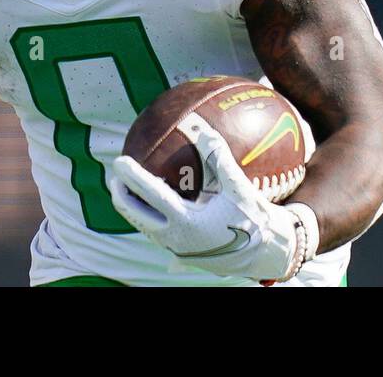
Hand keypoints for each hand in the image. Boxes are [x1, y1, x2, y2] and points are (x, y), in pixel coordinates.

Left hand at [110, 113, 313, 282]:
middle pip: (136, 215)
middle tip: (116, 175)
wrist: (266, 255)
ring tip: (126, 188)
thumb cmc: (254, 220)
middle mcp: (176, 239)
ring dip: (132, 207)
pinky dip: (148, 216)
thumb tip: (203, 128)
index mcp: (187, 222)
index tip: (119, 160)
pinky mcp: (182, 255)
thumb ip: (220, 158)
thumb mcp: (240, 188)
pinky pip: (157, 233)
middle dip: (120, 194)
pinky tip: (152, 207)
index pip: (150, 196)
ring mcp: (177, 249)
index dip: (132, 177)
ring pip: (144, 226)